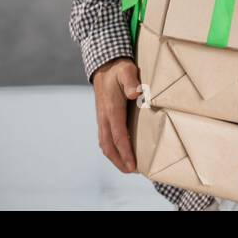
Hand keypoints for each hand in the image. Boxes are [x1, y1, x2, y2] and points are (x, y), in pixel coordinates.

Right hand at [92, 57, 142, 172]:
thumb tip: (135, 93)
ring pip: (105, 144)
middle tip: (132, 171)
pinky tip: (120, 154)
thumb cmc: (118, 69)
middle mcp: (104, 117)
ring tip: (128, 168)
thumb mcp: (126, 70)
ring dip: (115, 158)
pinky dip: (112, 150)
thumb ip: (131, 81)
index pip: (118, 135)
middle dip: (119, 161)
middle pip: (108, 146)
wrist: (104, 66)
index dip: (125, 152)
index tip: (133, 165)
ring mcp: (102, 119)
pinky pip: (105, 139)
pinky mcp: (103, 119)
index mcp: (111, 109)